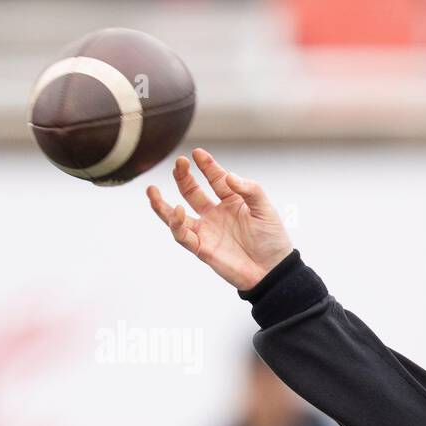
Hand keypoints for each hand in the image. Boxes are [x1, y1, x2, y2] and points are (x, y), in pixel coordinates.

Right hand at [146, 148, 293, 290]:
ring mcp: (207, 230)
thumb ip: (249, 190)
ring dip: (162, 204)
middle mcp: (216, 214)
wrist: (274, 271)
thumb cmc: (273, 241)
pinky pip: (182, 235)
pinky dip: (176, 223)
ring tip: (151, 189)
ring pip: (177, 215)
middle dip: (183, 177)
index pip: (215, 179)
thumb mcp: (265, 210)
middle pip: (192, 192)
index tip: (198, 154)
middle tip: (180, 163)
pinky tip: (176, 209)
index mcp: (232, 202)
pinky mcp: (202, 248)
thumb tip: (228, 176)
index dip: (206, 166)